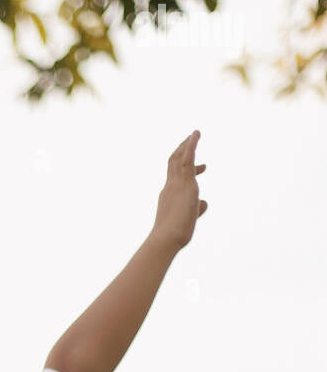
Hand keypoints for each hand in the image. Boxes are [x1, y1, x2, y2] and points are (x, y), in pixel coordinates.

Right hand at [152, 130, 207, 252]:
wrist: (166, 238)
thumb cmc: (175, 235)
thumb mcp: (189, 218)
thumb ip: (197, 208)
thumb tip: (204, 203)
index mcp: (169, 195)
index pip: (176, 177)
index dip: (189, 169)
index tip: (204, 167)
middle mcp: (170, 186)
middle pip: (174, 163)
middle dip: (182, 151)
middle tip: (190, 140)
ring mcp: (176, 184)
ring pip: (179, 158)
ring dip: (187, 144)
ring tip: (195, 133)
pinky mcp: (184, 183)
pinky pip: (187, 159)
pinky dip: (191, 145)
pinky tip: (196, 134)